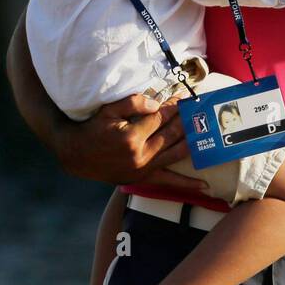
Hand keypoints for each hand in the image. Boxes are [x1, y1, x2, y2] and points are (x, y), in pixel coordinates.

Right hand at [57, 93, 208, 193]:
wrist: (77, 155)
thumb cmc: (93, 130)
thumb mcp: (108, 111)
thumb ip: (132, 103)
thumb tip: (156, 104)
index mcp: (131, 136)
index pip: (160, 117)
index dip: (173, 106)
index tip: (184, 98)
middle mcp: (140, 154)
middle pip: (171, 133)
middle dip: (186, 119)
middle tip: (198, 110)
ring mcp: (144, 168)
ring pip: (175, 153)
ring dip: (192, 141)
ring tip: (207, 132)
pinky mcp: (143, 178)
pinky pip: (168, 181)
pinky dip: (186, 183)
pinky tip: (204, 185)